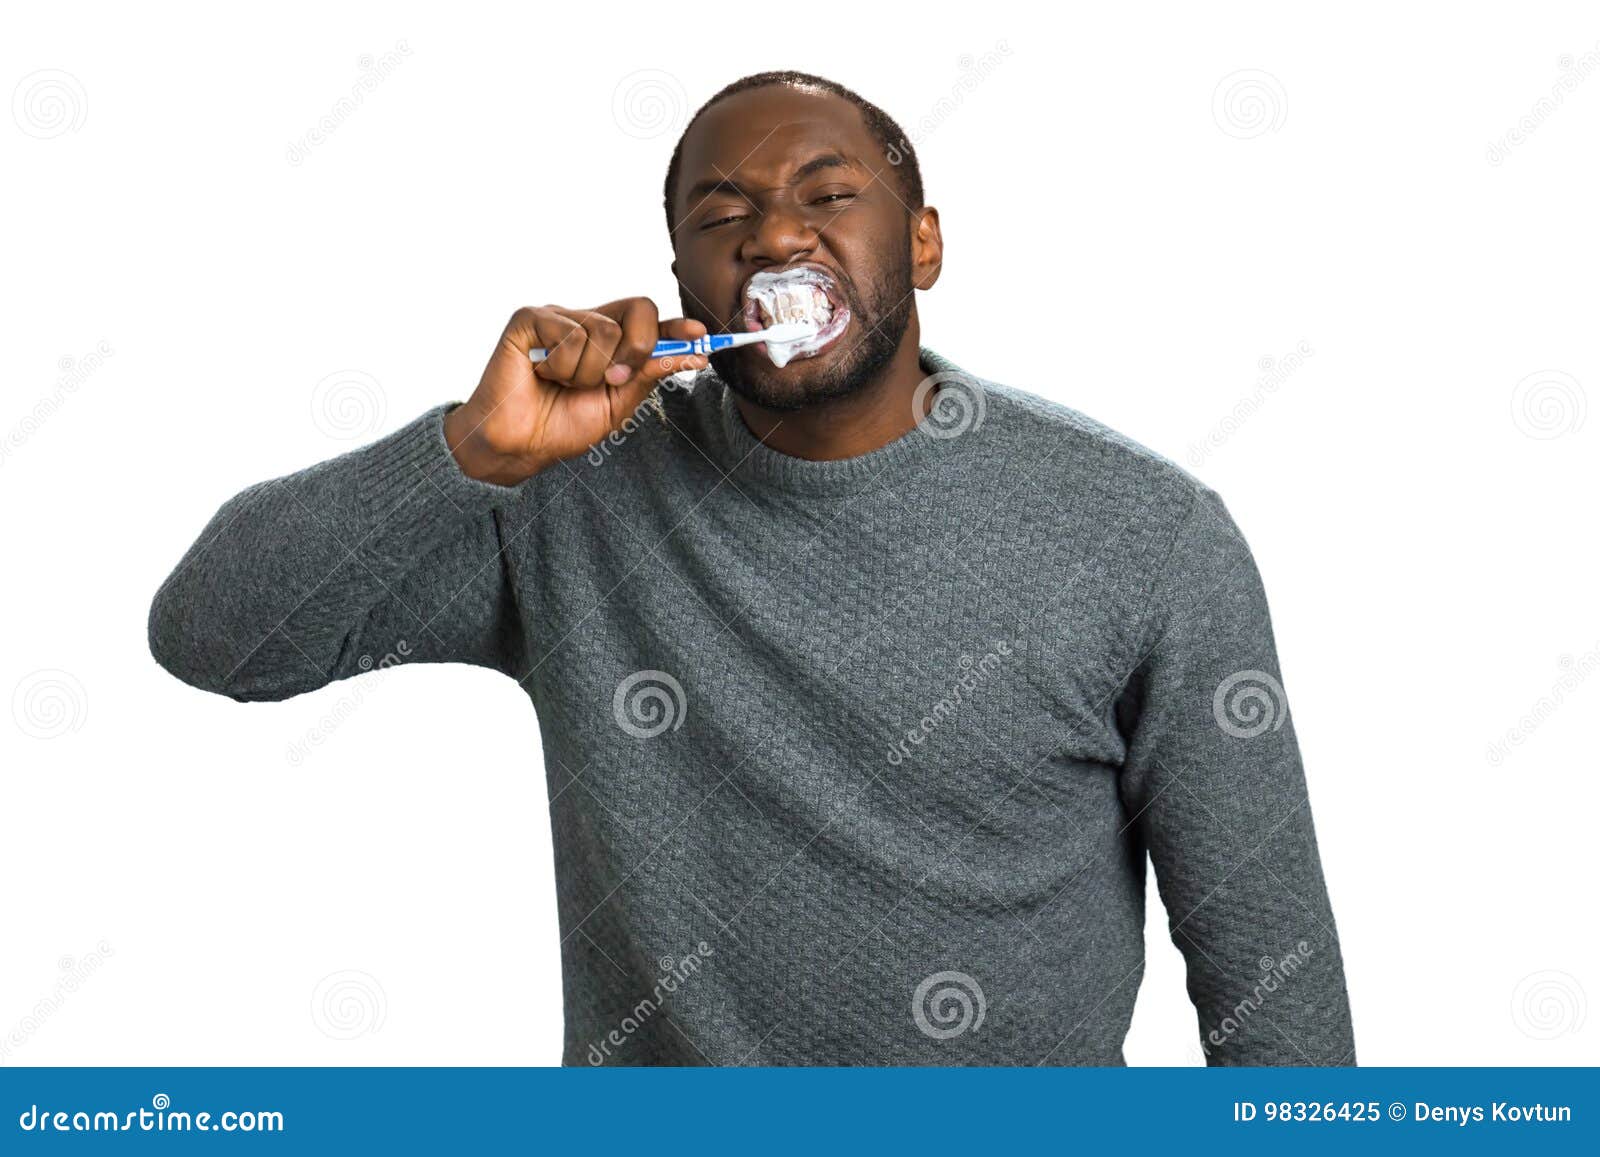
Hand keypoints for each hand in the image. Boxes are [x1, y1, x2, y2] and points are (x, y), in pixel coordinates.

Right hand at [444, 299, 707, 484]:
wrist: (520, 445)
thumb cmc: (561, 425)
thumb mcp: (618, 404)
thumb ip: (649, 373)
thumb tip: (693, 353)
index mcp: (609, 343)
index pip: (650, 323)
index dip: (676, 327)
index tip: (700, 335)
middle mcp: (586, 323)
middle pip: (639, 309)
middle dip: (636, 350)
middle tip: (611, 381)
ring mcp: (559, 318)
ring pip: (604, 330)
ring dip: (588, 372)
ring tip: (562, 384)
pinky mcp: (530, 319)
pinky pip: (569, 333)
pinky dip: (561, 365)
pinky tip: (542, 374)